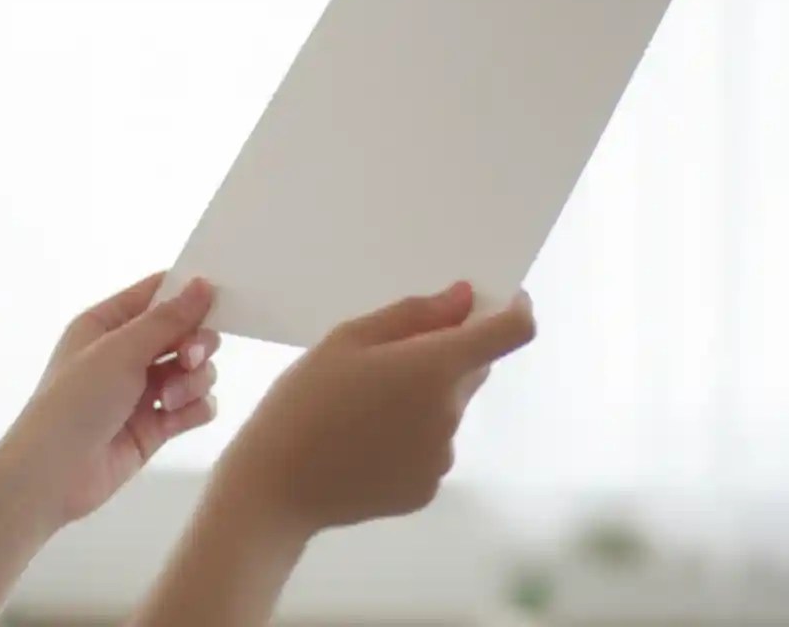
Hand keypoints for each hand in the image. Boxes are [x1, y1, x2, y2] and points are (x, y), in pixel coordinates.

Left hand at [6, 273, 221, 523]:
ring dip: (193, 382)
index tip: (219, 298)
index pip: (157, 294)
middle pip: (186, 333)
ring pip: (196, 371)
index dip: (189, 293)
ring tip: (168, 400)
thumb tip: (204, 284)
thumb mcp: (120, 350)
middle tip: (189, 359)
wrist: (53, 475)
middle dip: (196, 345)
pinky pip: (195, 406)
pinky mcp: (157, 425)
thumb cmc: (76, 401)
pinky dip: (195, 409)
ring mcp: (144, 391)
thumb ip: (168, 319)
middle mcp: (127, 353)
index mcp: (107, 325)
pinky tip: (176, 416)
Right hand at [225, 282, 534, 533]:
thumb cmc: (305, 400)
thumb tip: (465, 298)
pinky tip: (364, 443)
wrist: (274, 487)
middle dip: (445, 357)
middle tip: (387, 360)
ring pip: (448, 410)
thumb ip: (415, 315)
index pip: (512, 333)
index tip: (498, 300)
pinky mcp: (427, 489)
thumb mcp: (348, 339)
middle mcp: (452, 414)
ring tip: (363, 409)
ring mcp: (443, 457)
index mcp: (437, 369)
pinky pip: (432, 448)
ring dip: (424, 400)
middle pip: (472, 371)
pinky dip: (411, 438)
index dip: (514, 310)